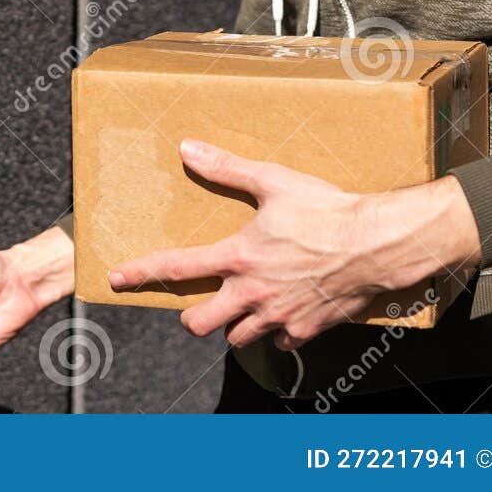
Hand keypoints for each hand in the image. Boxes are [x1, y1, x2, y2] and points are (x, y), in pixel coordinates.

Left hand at [107, 139, 480, 349]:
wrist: (375, 244)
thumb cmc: (326, 210)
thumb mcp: (273, 181)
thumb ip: (226, 169)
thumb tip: (188, 149)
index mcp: (237, 257)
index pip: (176, 267)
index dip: (141, 272)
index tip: (115, 278)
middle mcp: (252, 293)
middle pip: (200, 323)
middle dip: (194, 316)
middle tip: (199, 304)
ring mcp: (279, 316)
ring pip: (238, 338)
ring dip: (235, 326)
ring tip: (242, 307)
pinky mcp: (307, 329)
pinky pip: (280, 342)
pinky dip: (276, 333)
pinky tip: (281, 314)